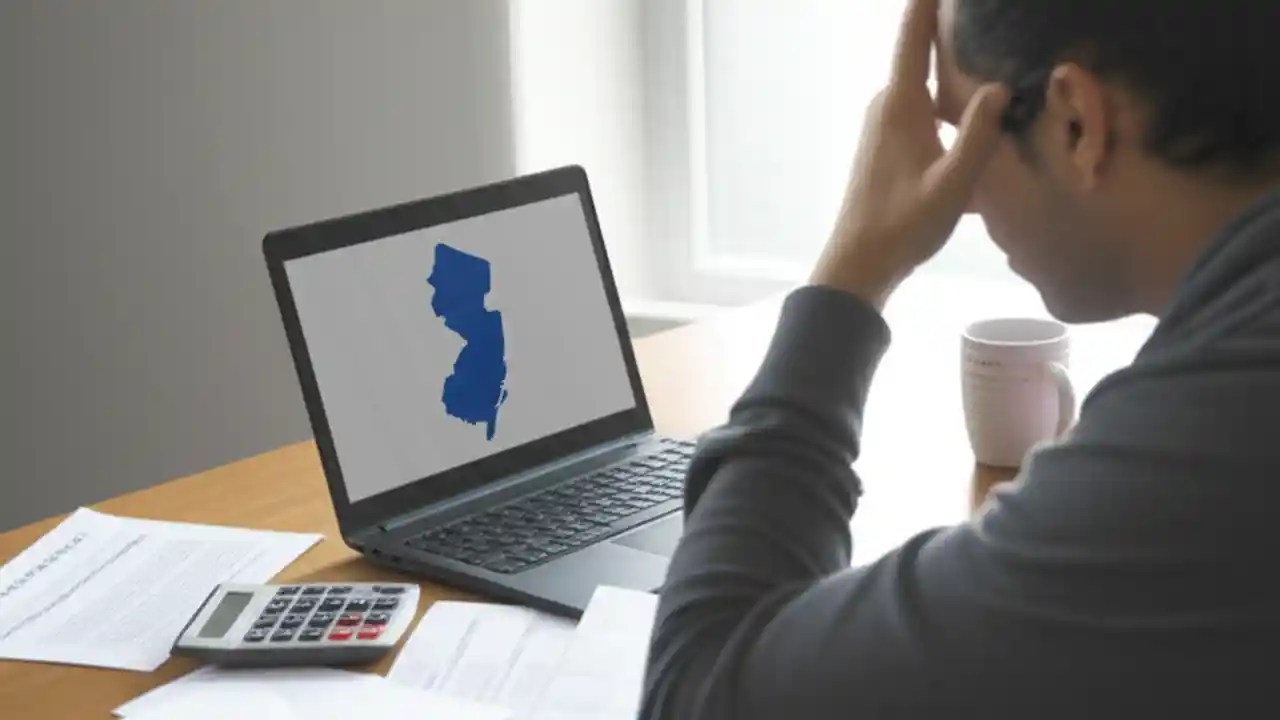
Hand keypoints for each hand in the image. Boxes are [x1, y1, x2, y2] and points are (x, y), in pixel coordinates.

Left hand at [811, 0, 1008, 308]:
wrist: (859, 264)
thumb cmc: (903, 227)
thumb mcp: (951, 186)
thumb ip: (977, 137)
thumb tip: (999, 88)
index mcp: (900, 106)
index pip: (913, 38)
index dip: (925, 4)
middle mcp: (888, 107)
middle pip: (927, 62)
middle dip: (956, 45)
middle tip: (995, 32)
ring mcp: (884, 127)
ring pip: (930, 95)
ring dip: (958, 93)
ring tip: (998, 86)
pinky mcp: (887, 148)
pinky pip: (926, 120)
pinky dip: (950, 125)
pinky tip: (979, 151)